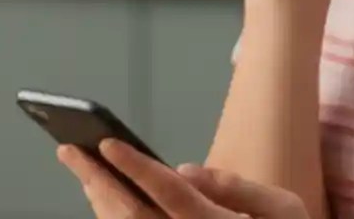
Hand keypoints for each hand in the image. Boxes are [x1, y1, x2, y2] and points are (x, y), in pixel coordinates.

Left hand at [59, 139, 308, 218]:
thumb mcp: (283, 209)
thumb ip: (238, 187)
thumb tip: (186, 170)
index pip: (171, 192)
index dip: (137, 166)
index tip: (108, 143)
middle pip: (131, 215)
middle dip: (96, 179)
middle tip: (69, 149)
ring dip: (97, 199)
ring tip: (81, 166)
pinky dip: (109, 218)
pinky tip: (102, 198)